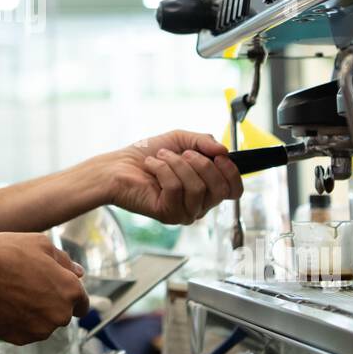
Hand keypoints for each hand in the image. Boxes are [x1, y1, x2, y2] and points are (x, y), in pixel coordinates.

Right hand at [0, 233, 90, 345]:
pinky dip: (16, 322)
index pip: (82, 304)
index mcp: (70, 291)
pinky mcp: (19, 339)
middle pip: (60, 314)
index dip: (70, 296)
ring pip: (41, 324)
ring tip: (11, 294)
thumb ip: (64, 261)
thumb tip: (79, 272)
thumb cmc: (8, 253)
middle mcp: (60, 315)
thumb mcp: (41, 244)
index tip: (55, 291)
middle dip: (49, 303)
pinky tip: (3, 305)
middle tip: (26, 286)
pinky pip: (23, 332)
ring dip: (32, 314)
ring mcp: (39, 330)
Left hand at [104, 129, 243, 224]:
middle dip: (202, 164)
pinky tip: (152, 167)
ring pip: (197, 188)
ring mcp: (184, 212)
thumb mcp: (181, 140)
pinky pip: (176, 189)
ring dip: (178, 164)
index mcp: (206, 189)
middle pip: (219, 189)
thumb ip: (205, 142)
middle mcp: (198, 205)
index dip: (231, 171)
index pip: (234, 190)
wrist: (118, 165)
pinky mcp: (167, 214)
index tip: (218, 155)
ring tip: (161, 157)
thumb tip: (224, 151)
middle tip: (184, 153)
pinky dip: (163, 170)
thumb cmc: (148, 154)